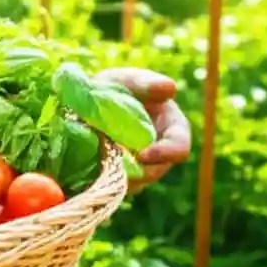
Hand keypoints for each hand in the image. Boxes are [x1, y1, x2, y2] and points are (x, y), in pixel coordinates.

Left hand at [94, 67, 191, 193]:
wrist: (91, 102)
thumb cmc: (119, 87)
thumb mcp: (129, 80)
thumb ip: (146, 83)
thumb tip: (169, 87)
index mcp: (173, 129)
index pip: (179, 147)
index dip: (165, 153)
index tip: (143, 154)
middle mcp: (160, 154)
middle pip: (154, 171)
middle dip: (136, 171)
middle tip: (112, 162)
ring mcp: (140, 168)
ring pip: (133, 182)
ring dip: (116, 175)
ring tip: (96, 160)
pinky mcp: (119, 176)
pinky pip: (113, 185)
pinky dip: (102, 178)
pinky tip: (87, 166)